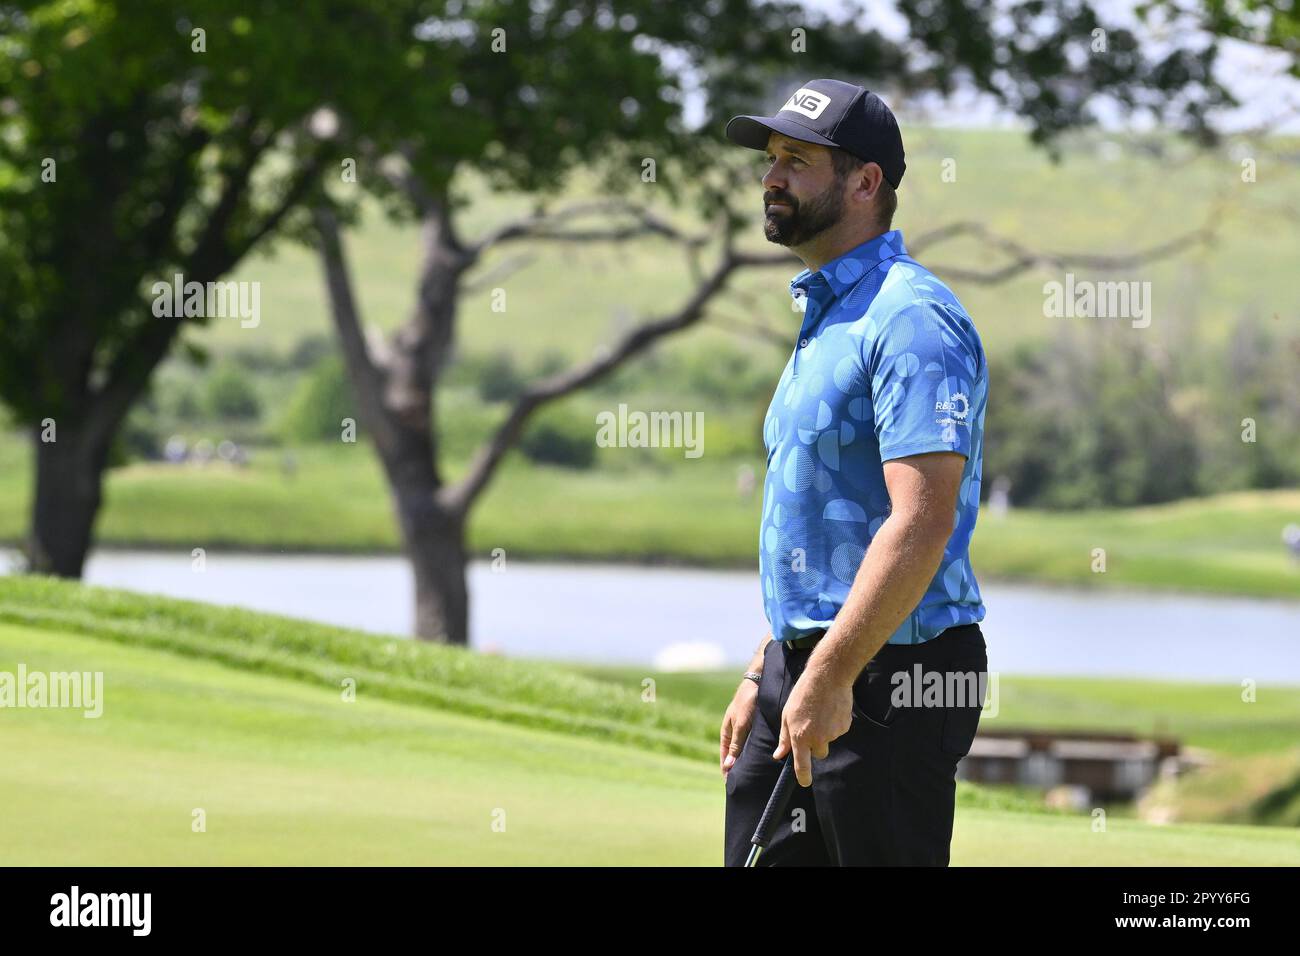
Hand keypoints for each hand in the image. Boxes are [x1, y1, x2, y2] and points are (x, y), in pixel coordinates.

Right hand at [719, 677, 759, 776]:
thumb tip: (728, 766)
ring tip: (753, 774)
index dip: (727, 770)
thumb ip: (736, 745)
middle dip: (736, 768)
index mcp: (727, 732)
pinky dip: (754, 751)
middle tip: (743, 783)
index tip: (731, 785)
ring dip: (746, 760)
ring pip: (744, 749)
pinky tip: (761, 758)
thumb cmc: (747, 703)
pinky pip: (752, 742)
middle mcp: (734, 731)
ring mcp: (743, 728)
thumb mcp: (741, 725)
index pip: (725, 756)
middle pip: (734, 754)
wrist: (758, 683)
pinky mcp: (753, 725)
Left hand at [773, 668, 853, 786]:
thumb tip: (779, 755)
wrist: (827, 677)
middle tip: (811, 726)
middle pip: (819, 753)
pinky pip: (838, 730)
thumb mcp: (787, 715)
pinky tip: (830, 708)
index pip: (802, 765)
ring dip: (824, 731)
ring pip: (828, 740)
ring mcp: (833, 733)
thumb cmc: (803, 694)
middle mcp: (818, 738)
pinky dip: (834, 723)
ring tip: (820, 711)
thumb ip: (784, 738)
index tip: (804, 782)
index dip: (803, 777)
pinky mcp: (845, 726)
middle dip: (815, 745)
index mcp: (800, 737)